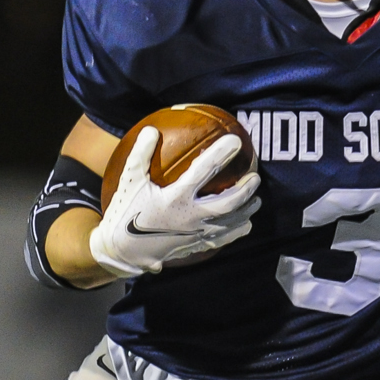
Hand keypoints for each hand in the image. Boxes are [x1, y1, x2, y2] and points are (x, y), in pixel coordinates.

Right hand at [89, 129, 260, 277]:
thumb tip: (151, 129)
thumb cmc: (125, 212)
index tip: (236, 141)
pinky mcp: (195, 246)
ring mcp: (196, 234)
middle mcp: (191, 217)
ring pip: (231, 223)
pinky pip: (223, 239)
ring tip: (257, 201)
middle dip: (246, 189)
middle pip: (229, 202)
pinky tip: (245, 225)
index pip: (204, 170)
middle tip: (256, 177)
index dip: (221, 153)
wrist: (122, 250)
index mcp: (176, 198)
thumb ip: (141, 155)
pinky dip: (237, 231)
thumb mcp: (130, 181)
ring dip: (247, 210)